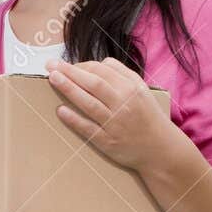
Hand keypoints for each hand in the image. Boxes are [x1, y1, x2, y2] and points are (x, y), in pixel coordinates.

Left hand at [45, 57, 176, 171]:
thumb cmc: (148, 117)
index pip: (102, 71)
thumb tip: (101, 62)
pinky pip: (88, 128)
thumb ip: (124, 74)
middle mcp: (123, 104)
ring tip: (52, 78)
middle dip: (70, 72)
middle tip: (50, 65)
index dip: (82, 65)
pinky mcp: (107, 141)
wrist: (160, 149)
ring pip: (89, 103)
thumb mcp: (143, 91)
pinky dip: (74, 119)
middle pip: (93, 83)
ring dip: (69, 89)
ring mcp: (115, 123)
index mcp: (131, 89)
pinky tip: (60, 110)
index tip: (65, 64)